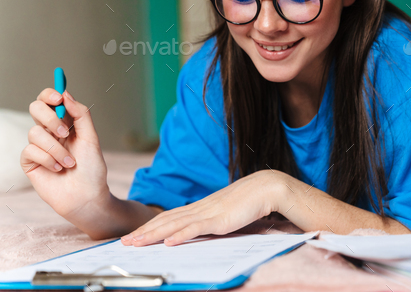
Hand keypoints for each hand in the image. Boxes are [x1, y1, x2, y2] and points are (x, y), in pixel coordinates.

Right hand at [20, 89, 108, 217]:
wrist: (86, 196)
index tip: (58, 97)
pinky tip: (58, 170)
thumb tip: (66, 94)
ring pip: (35, 132)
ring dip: (56, 149)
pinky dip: (49, 160)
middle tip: (64, 132)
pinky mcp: (30, 161)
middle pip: (35, 108)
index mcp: (65, 123)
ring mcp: (38, 146)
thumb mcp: (91, 138)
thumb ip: (81, 115)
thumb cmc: (91, 168)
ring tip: (70, 163)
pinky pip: (31, 150)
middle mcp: (49, 131)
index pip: (51, 100)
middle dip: (50, 118)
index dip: (50, 94)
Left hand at [121, 170, 283, 246]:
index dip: (150, 226)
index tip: (135, 235)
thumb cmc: (248, 201)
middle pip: (166, 220)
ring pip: (175, 224)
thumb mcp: (224, 213)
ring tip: (137, 243)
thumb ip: (211, 221)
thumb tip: (201, 231)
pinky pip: (196, 228)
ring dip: (154, 234)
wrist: (265, 188)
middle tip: (124, 242)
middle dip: (144, 231)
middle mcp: (199, 209)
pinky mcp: (219, 219)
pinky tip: (168, 241)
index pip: (169, 217)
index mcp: (200, 208)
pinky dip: (181, 234)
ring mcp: (208, 213)